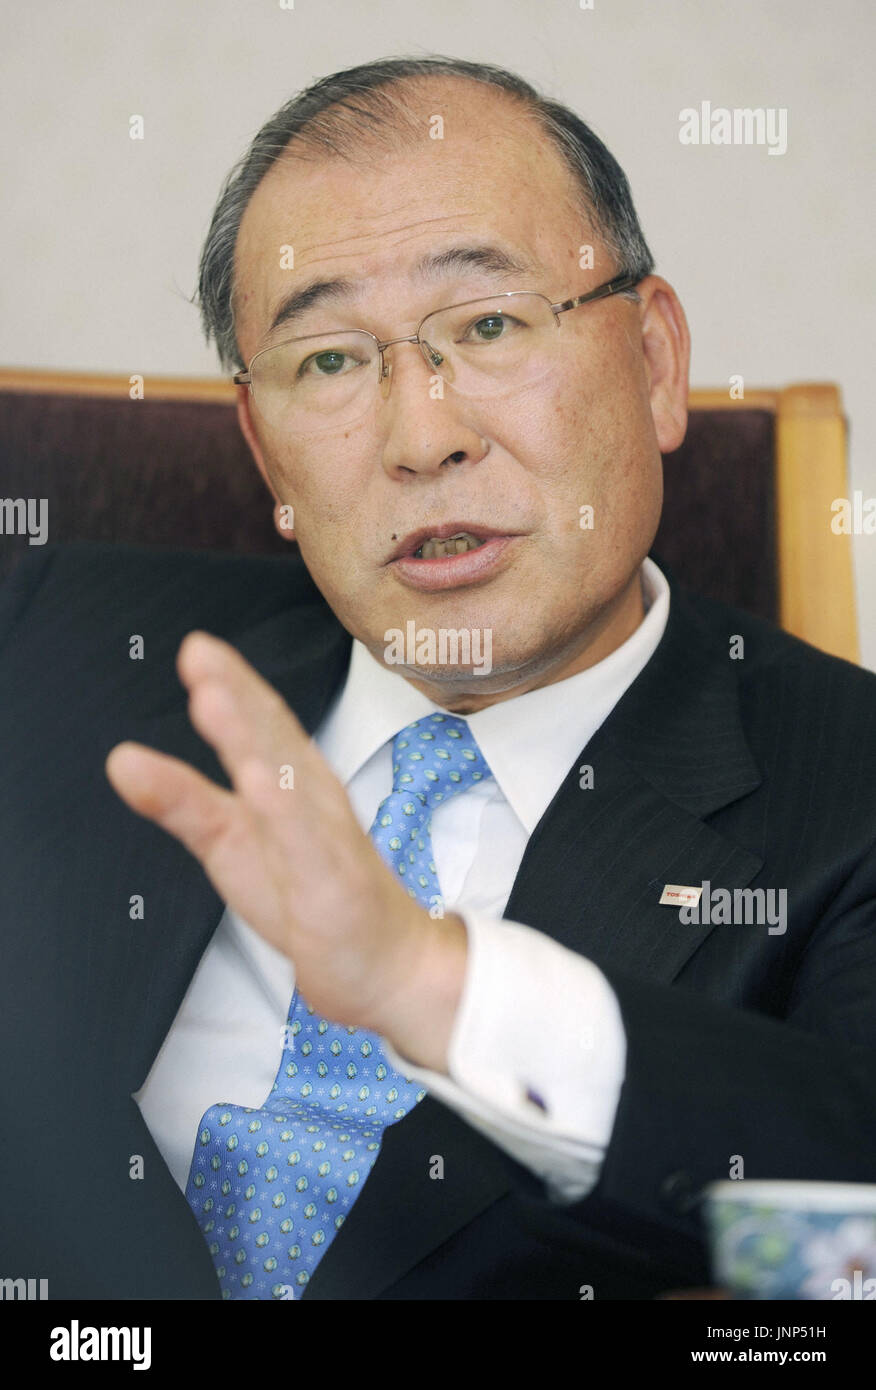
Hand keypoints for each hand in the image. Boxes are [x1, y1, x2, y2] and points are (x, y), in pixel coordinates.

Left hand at [104, 631, 466, 1069]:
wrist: (379, 962)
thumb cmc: (308, 894)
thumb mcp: (228, 840)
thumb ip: (179, 798)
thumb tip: (120, 758)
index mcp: (290, 780)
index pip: (260, 721)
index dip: (230, 682)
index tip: (196, 649)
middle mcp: (312, 797)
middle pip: (275, 736)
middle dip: (239, 692)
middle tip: (201, 656)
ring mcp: (325, 838)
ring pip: (288, 780)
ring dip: (252, 739)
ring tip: (214, 701)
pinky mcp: (332, 884)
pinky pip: (307, 844)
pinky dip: (285, 812)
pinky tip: (259, 787)